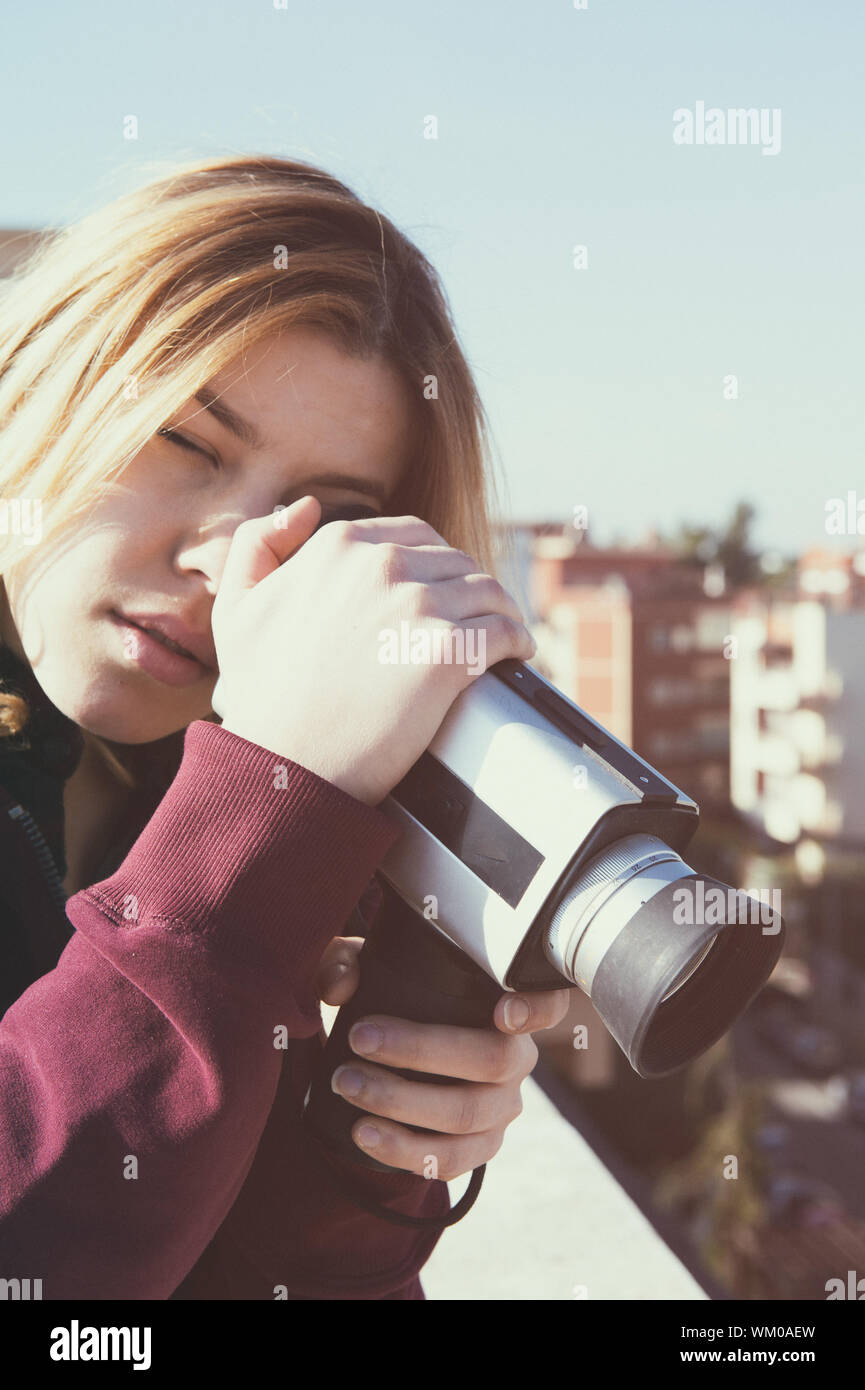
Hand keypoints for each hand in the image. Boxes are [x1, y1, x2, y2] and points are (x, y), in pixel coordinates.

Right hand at [210, 496, 535, 804]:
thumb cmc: (262, 698)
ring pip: (487, 591)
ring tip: (504, 634)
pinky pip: (504, 631)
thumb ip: (257, 546)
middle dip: (468, 587)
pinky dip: (518, 641)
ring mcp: (418, 605)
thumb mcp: (237, 611)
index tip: (443, 590)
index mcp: (338, 547)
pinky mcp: (447, 651)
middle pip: (453, 561)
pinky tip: (518, 653)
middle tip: (477, 617)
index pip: (410, 536)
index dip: (433, 563)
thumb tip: (307, 507)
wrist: (284, 765)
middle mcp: (381, 565)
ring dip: (500, 611)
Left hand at [314, 936, 570, 1179]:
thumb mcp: (367, 971)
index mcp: (507, 1005)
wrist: (389, 1063)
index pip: (548, 1002)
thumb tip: (340, 987)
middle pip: (491, 1059)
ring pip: (465, 1114)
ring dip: (400, 1102)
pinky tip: (363, 1132)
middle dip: (420, 1050)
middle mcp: (517, 1058)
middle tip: (358, 1038)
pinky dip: (402, 1149)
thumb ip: (346, 964)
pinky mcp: (479, 1150)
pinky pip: (450, 1160)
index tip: (503, 1012)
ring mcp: (502, 1109)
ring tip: (346, 1085)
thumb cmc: (391, 1001)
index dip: (535, 1008)